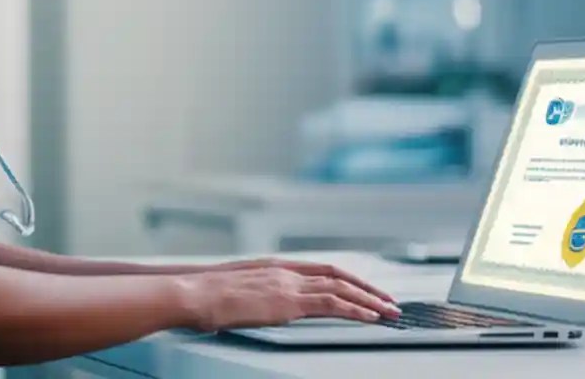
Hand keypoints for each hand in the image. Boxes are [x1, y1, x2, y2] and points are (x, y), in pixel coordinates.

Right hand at [209, 257, 395, 303]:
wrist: (194, 293)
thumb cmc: (205, 295)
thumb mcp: (236, 291)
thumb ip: (255, 295)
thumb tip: (258, 306)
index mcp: (275, 267)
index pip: (322, 269)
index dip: (347, 278)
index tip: (364, 288)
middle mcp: (286, 271)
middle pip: (338, 275)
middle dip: (367, 288)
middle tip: (388, 301)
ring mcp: (288, 285)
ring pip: (341, 288)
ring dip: (370, 300)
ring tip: (389, 311)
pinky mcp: (288, 302)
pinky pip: (332, 304)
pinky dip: (356, 310)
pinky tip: (370, 317)